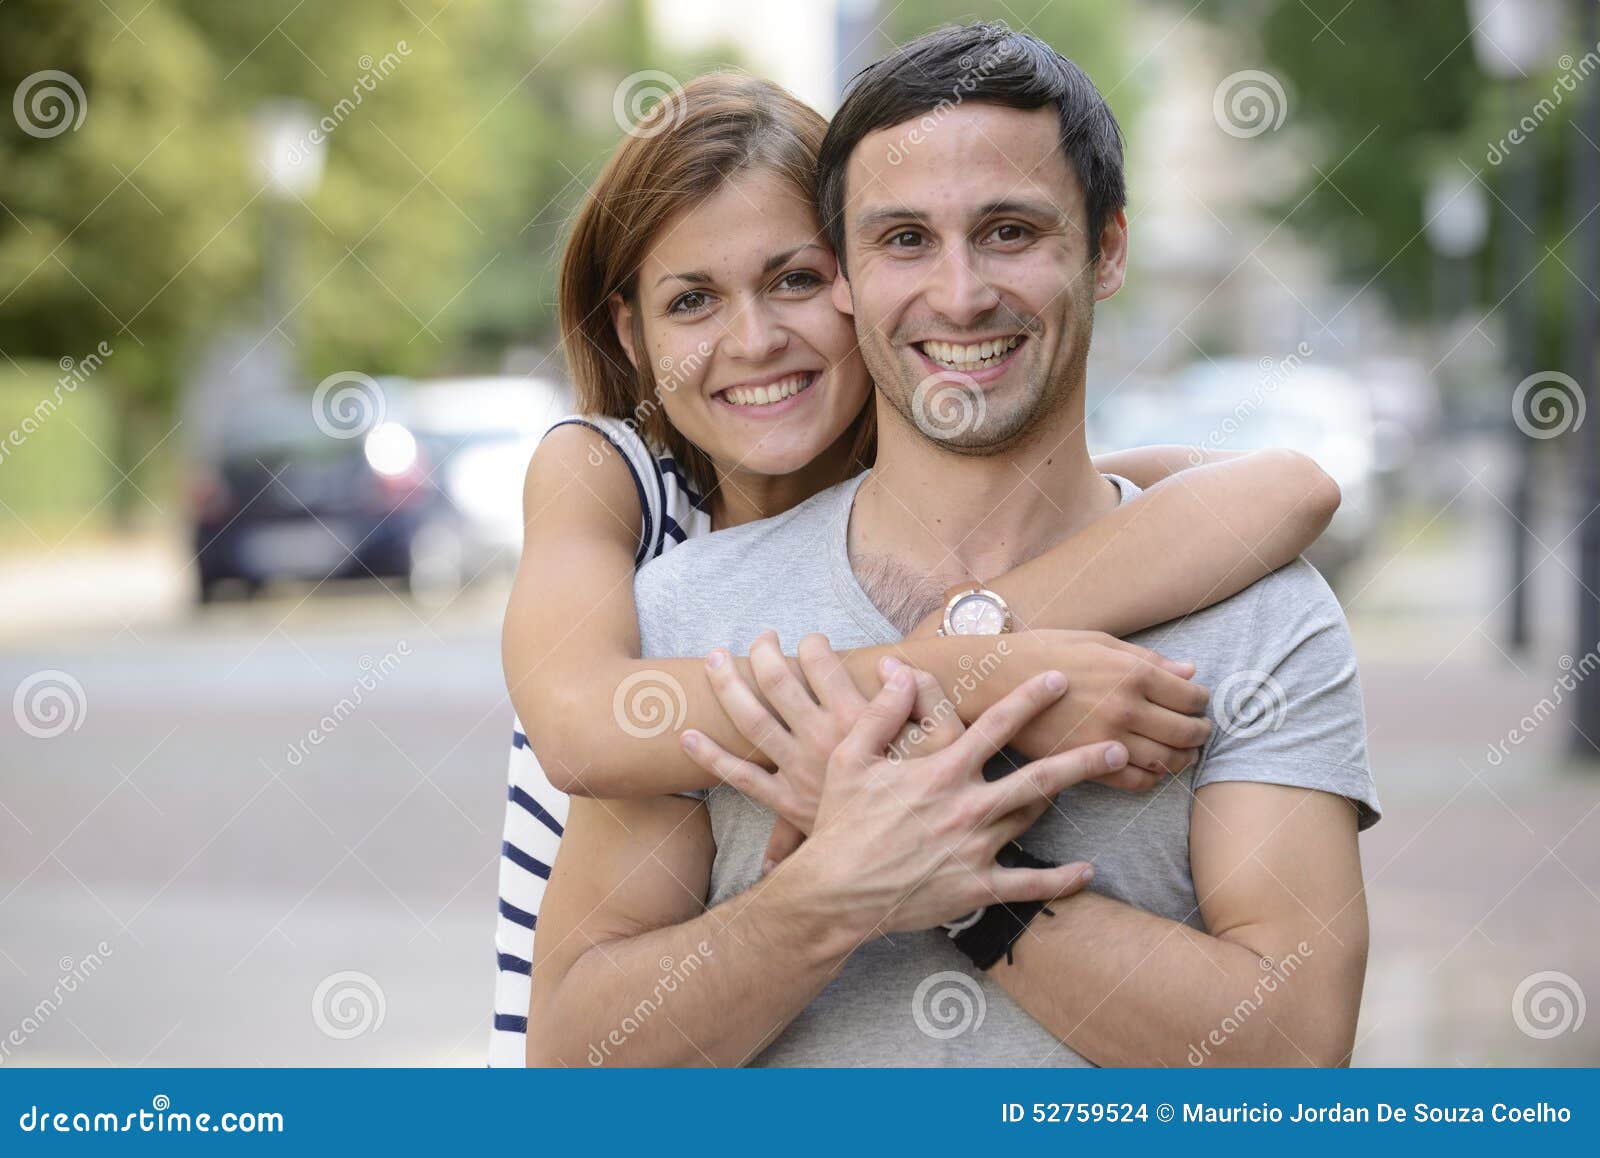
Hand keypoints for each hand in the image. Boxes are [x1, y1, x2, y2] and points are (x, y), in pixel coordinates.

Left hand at [679, 633, 958, 870]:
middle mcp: (820, 740)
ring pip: (752, 720)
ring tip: (713, 659)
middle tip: (760, 639)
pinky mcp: (785, 802)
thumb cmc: (931, 797)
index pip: (823, 665)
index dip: (813, 645)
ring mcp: (797, 771)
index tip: (810, 640)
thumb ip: (928, 698)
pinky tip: (686, 736)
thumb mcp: (946, 745)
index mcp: (856, 720)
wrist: (908, 857)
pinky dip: (711, 757)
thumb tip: (894, 665)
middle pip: (778, 683)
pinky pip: (740, 778)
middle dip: (763, 653)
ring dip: (728, 685)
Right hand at [799, 663, 1125, 935]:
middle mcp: (967, 808)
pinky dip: (1062, 879)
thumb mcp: (849, 758)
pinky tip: (1086, 872)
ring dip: (1065, 804)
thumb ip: (880, 712)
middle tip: (1118, 745)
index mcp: (941, 772)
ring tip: (1094, 790)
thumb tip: (901, 673)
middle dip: (1084, 760)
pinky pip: (1030, 884)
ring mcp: (975, 850)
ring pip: (1034, 821)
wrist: (834, 893)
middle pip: (1040, 779)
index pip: (995, 726)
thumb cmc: (840, 823)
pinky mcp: (976, 889)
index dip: (1030, 699)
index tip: (1059, 680)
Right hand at [1006, 630, 1211, 788]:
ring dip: (1182, 759)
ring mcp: (1105, 740)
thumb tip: (1190, 671)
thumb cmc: (1047, 652)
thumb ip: (1147, 659)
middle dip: (1199, 732)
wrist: (995, 680)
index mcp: (1133, 673)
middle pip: (1186, 732)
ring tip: (1181, 752)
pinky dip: (1152, 778)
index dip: (1201, 701)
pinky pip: (1134, 782)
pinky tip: (1151, 767)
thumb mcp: (1098, 641)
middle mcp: (1125, 709)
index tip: (1197, 702)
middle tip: (1198, 730)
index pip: (1191, 697)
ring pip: (1166, 761)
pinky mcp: (1084, 762)